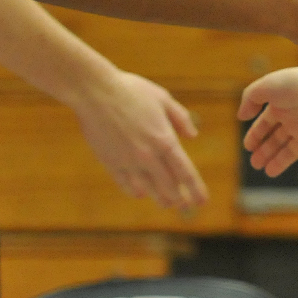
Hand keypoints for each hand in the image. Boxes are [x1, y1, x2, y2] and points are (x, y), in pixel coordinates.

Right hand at [64, 68, 207, 209]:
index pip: (185, 172)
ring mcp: (127, 161)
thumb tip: (192, 136)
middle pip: (168, 185)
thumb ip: (181, 119)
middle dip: (179, 198)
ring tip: (168, 204)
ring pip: (148, 189)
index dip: (195, 189)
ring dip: (160, 198)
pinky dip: (135, 190)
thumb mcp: (163, 99)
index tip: (202, 201)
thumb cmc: (132, 91)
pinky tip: (141, 193)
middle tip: (187, 207)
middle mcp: (148, 155)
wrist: (95, 93)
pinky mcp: (110, 162)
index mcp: (164, 140)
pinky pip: (125, 183)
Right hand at [238, 63, 297, 181]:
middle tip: (254, 164)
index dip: (256, 134)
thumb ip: (250, 98)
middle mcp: (297, 120)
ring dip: (281, 162)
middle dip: (266, 151)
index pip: (266, 123)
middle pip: (278, 139)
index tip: (248, 146)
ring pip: (294, 151)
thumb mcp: (266, 86)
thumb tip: (241, 116)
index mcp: (283, 106)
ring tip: (268, 172)